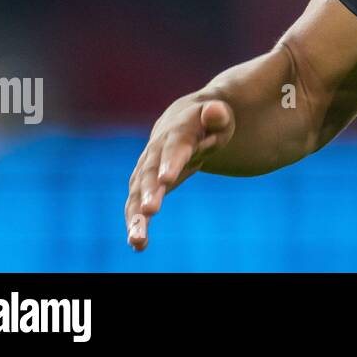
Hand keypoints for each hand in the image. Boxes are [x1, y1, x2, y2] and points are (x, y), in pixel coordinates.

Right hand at [125, 98, 235, 250]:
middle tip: (150, 211)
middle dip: (149, 192)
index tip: (167, 179)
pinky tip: (139, 245)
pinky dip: (136, 223)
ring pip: (137, 194)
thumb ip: (217, 114)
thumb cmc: (207, 121)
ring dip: (136, 216)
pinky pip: (137, 206)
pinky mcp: (144, 187)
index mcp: (177, 133)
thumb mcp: (219, 115)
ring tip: (137, 239)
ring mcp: (147, 170)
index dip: (171, 162)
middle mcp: (155, 153)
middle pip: (150, 173)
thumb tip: (216, 111)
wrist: (183, 122)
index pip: (174, 148)